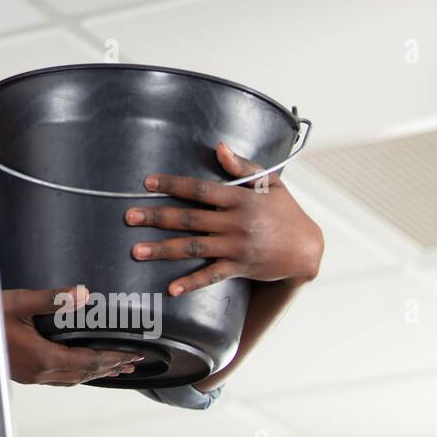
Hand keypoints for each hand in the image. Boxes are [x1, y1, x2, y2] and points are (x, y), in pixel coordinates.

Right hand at [0, 285, 143, 385]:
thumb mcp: (21, 301)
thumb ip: (53, 298)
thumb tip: (82, 294)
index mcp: (43, 358)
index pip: (89, 362)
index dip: (113, 359)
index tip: (133, 356)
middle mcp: (39, 373)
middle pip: (84, 374)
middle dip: (110, 368)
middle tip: (133, 363)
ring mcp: (31, 376)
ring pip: (72, 380)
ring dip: (95, 373)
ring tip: (113, 369)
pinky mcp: (23, 373)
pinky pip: (58, 379)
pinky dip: (76, 374)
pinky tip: (77, 369)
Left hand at [125, 141, 323, 295]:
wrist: (307, 249)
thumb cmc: (285, 211)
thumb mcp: (271, 183)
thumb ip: (244, 167)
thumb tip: (219, 148)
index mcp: (240, 199)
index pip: (200, 190)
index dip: (173, 185)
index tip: (147, 183)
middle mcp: (235, 223)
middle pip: (189, 219)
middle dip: (157, 217)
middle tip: (128, 217)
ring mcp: (236, 247)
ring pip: (193, 248)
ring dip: (163, 250)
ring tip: (136, 251)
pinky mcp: (240, 268)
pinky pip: (212, 276)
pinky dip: (192, 283)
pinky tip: (171, 288)